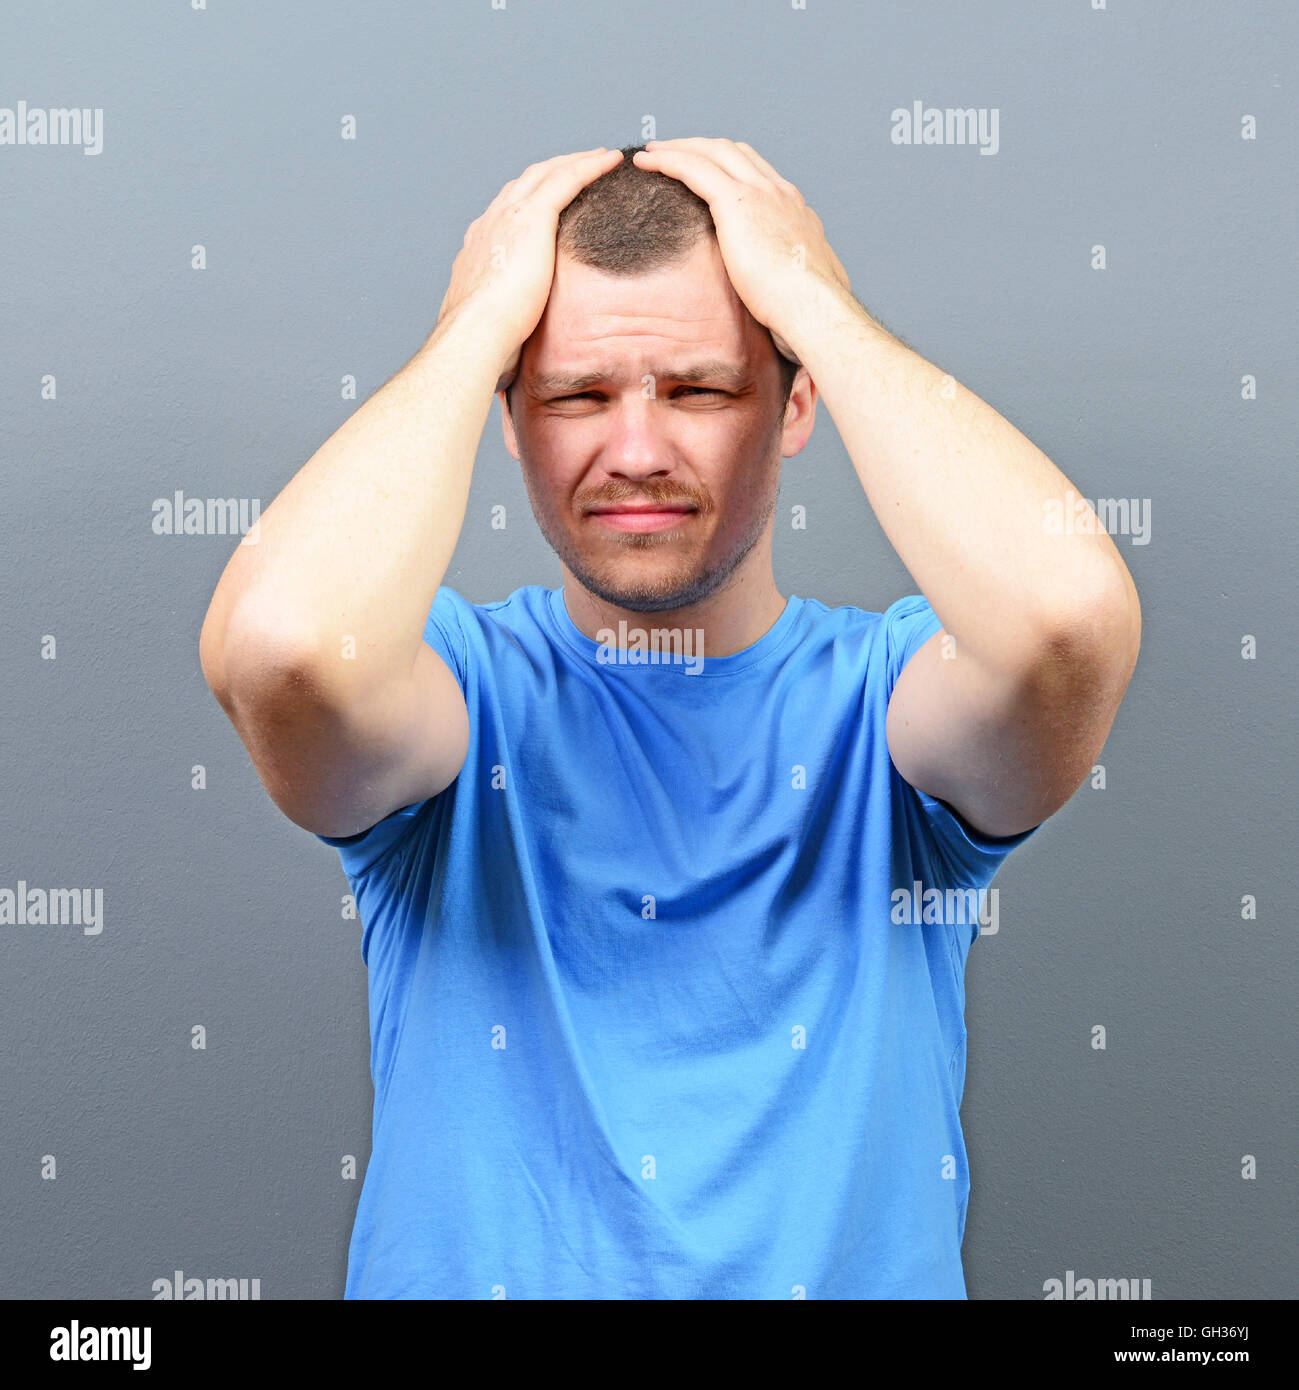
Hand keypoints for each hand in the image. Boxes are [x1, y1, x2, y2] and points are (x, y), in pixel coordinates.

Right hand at [437, 147, 624, 390]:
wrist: (473, 339)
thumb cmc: (480, 350)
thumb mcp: (493, 334)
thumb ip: (504, 332)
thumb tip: (510, 362)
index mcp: (479, 252)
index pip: (507, 217)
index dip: (530, 204)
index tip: (549, 204)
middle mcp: (490, 226)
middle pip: (525, 185)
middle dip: (552, 172)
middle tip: (578, 165)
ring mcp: (508, 218)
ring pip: (547, 173)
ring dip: (574, 161)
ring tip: (601, 156)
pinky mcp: (531, 218)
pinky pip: (567, 178)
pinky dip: (589, 165)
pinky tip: (611, 160)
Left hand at [631, 138, 849, 364]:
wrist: (814, 310)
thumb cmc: (809, 314)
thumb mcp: (802, 290)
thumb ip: (791, 281)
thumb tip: (784, 299)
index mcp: (795, 213)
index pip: (758, 173)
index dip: (728, 166)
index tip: (706, 171)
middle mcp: (780, 194)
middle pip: (734, 152)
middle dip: (700, 147)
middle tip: (671, 152)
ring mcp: (761, 193)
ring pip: (713, 152)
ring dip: (680, 147)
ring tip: (652, 153)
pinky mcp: (737, 203)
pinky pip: (693, 168)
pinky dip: (668, 160)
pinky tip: (646, 162)